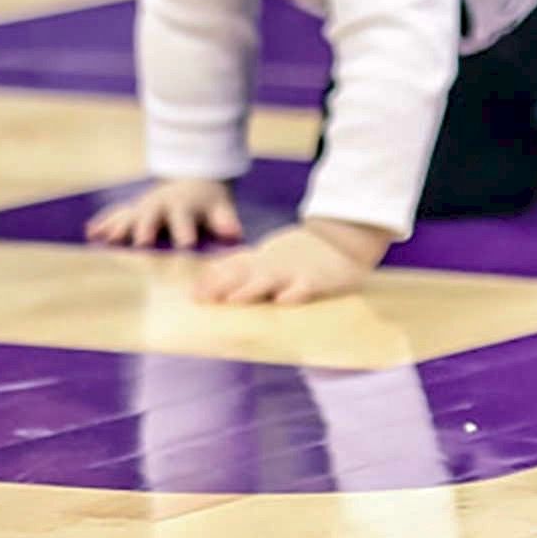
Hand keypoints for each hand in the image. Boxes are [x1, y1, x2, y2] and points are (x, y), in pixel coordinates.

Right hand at [85, 178, 240, 248]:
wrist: (194, 178)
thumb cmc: (209, 201)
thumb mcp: (221, 206)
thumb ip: (225, 220)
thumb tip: (234, 233)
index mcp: (183, 205)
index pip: (184, 220)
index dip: (185, 232)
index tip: (186, 245)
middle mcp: (159, 205)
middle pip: (151, 217)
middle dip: (145, 229)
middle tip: (142, 243)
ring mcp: (143, 206)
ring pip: (128, 216)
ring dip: (117, 227)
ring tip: (107, 240)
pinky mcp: (132, 210)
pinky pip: (115, 215)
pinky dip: (103, 222)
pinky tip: (90, 233)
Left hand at [194, 218, 393, 304]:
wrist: (345, 237)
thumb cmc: (302, 252)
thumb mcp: (270, 252)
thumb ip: (243, 263)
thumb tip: (207, 274)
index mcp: (263, 259)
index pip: (233, 267)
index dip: (213, 279)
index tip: (191, 294)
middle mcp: (275, 264)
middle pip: (245, 274)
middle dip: (222, 286)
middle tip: (201, 298)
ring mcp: (297, 270)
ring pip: (272, 279)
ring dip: (252, 288)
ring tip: (234, 299)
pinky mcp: (320, 278)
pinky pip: (308, 286)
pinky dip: (296, 292)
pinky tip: (285, 300)